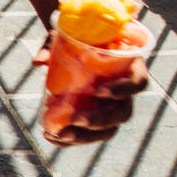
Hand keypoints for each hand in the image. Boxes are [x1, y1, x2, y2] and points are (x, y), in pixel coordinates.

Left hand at [33, 34, 148, 145]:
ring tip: (61, 134)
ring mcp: (112, 110)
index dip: (123, 90)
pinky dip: (72, 141)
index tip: (99, 91)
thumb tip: (38, 60)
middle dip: (100, 120)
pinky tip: (53, 137)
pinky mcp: (96, 121)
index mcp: (131, 69)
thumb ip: (54, 43)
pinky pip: (90, 136)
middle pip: (122, 113)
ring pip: (107, 131)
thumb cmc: (82, 41)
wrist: (78, 51)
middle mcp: (126, 93)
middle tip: (76, 119)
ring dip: (85, 137)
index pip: (138, 83)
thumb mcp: (70, 36)